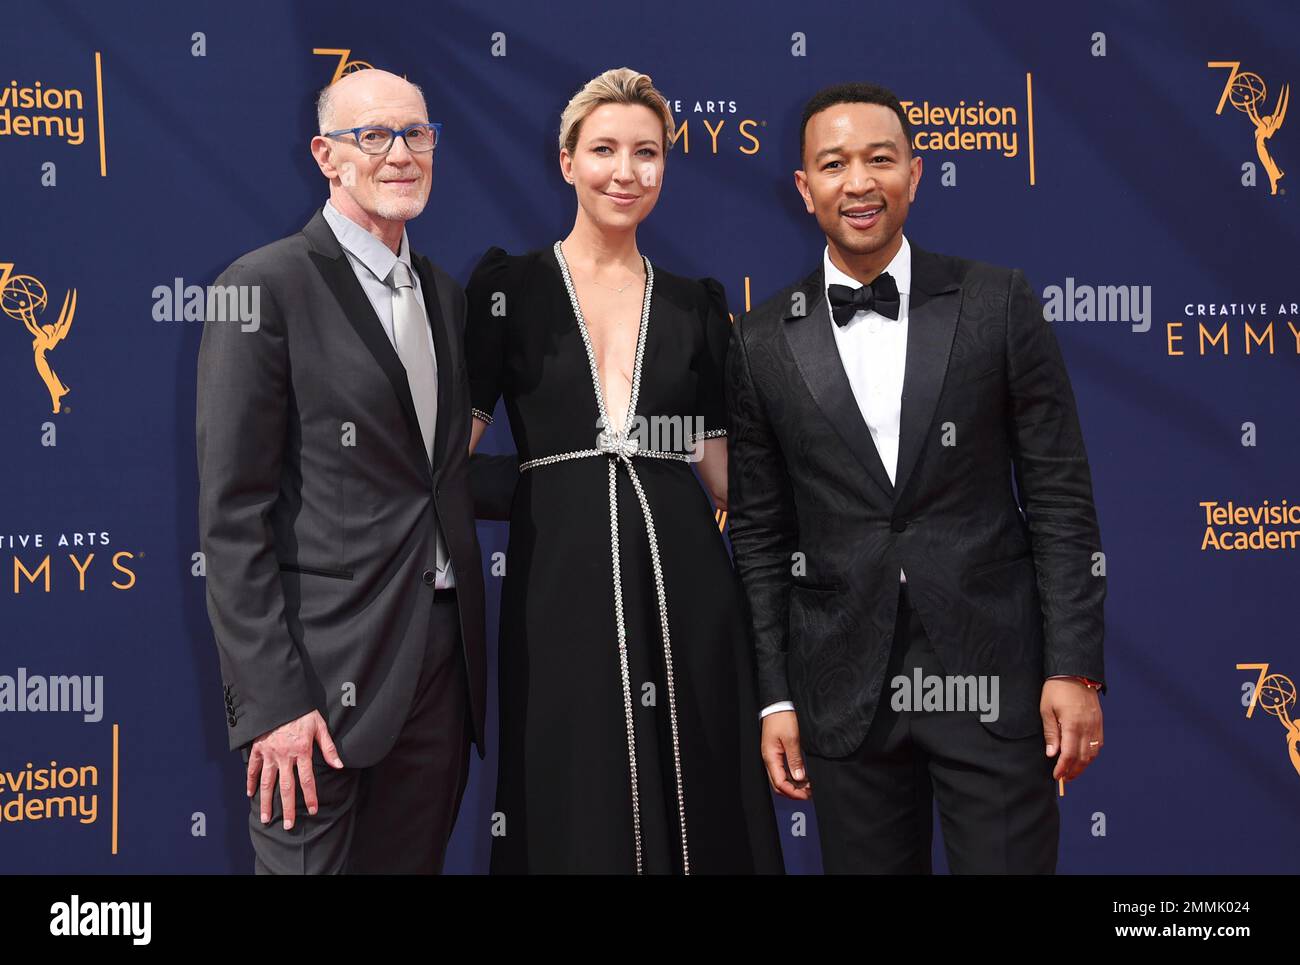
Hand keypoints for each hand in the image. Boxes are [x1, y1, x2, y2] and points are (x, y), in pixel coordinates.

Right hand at [246, 709, 343, 829]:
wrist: (279, 699)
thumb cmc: (302, 711)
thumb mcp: (319, 726)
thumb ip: (328, 747)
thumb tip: (339, 765)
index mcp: (301, 751)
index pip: (307, 779)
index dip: (311, 796)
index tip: (313, 810)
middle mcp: (284, 756)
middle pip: (287, 787)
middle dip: (288, 808)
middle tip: (288, 825)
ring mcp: (269, 753)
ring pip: (267, 782)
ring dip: (267, 802)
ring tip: (266, 818)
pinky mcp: (258, 749)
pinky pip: (253, 768)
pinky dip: (250, 782)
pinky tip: (250, 795)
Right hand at [761, 710, 811, 799]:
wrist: (777, 704)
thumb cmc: (781, 717)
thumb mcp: (792, 738)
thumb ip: (795, 759)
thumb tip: (799, 777)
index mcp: (770, 757)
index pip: (780, 783)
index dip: (793, 792)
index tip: (806, 795)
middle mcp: (769, 759)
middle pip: (778, 784)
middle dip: (793, 792)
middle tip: (809, 793)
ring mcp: (772, 756)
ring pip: (781, 778)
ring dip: (794, 785)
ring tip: (808, 786)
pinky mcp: (776, 752)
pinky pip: (782, 770)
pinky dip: (792, 777)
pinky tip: (802, 776)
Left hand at [1040, 678, 1102, 781]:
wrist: (1075, 672)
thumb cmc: (1057, 690)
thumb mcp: (1047, 710)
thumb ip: (1051, 733)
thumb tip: (1052, 754)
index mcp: (1073, 725)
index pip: (1069, 754)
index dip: (1063, 768)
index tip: (1057, 776)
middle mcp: (1087, 728)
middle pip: (1083, 758)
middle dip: (1074, 771)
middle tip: (1064, 778)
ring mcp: (1096, 725)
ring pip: (1093, 753)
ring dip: (1083, 765)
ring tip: (1073, 771)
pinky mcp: (1099, 722)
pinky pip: (1098, 744)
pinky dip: (1091, 754)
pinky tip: (1083, 758)